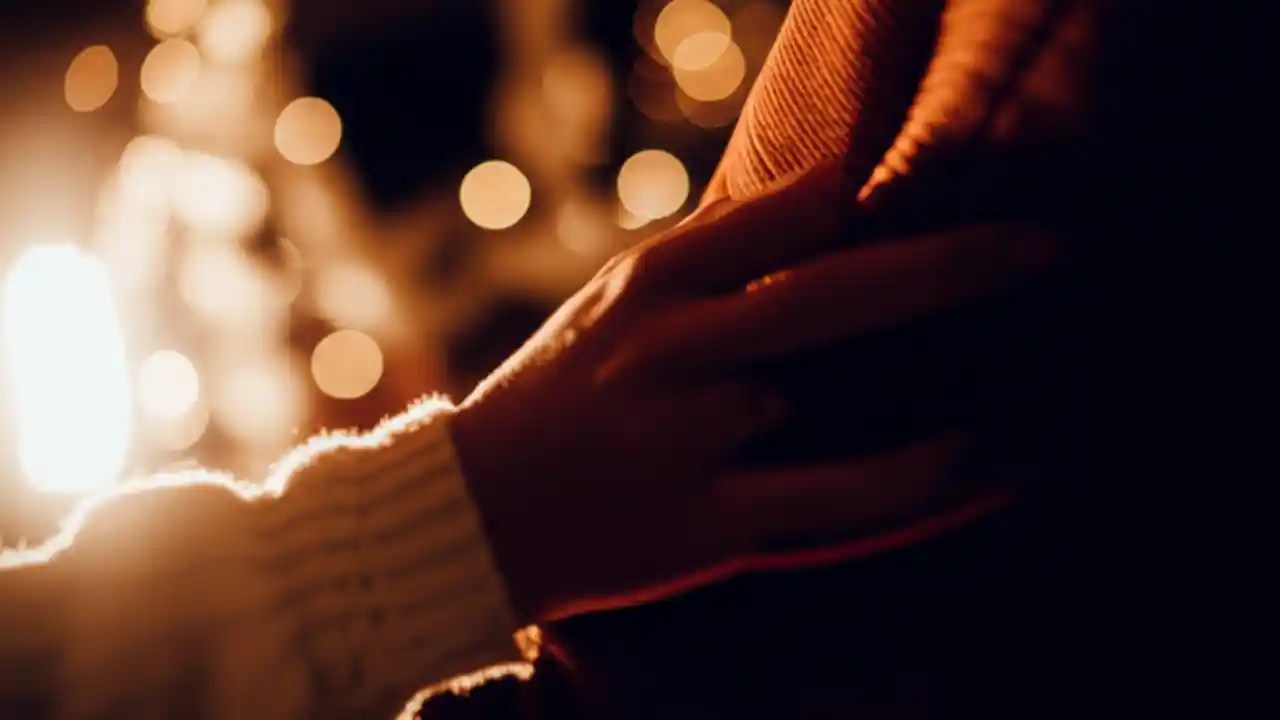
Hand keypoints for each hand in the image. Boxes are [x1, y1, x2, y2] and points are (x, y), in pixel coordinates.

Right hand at [451, 164, 1060, 621]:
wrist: (471, 511)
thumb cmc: (558, 394)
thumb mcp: (614, 303)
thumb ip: (710, 255)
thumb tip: (823, 198)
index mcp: (647, 284)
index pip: (774, 217)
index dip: (868, 194)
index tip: (947, 184)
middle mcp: (667, 351)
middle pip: (823, 293)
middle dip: (943, 267)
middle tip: (1040, 247)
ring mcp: (684, 437)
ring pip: (830, 390)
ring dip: (938, 366)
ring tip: (1031, 340)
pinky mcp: (703, 522)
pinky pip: (829, 497)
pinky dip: (909, 474)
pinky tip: (972, 452)